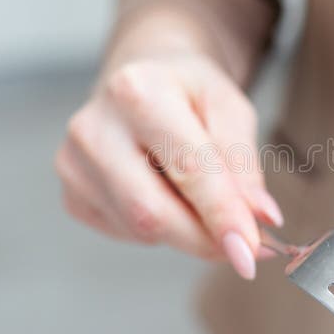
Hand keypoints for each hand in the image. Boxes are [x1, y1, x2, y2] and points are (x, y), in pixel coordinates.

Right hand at [54, 50, 281, 279]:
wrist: (142, 81)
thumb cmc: (190, 94)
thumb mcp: (230, 111)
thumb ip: (245, 166)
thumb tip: (261, 219)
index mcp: (138, 90)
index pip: (188, 168)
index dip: (223, 215)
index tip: (253, 252)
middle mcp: (93, 127)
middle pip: (153, 212)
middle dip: (205, 239)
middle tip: (245, 247)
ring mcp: (73, 164)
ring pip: (141, 230)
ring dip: (187, 232)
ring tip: (202, 200)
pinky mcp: (71, 196)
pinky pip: (127, 234)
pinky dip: (160, 230)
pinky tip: (167, 195)